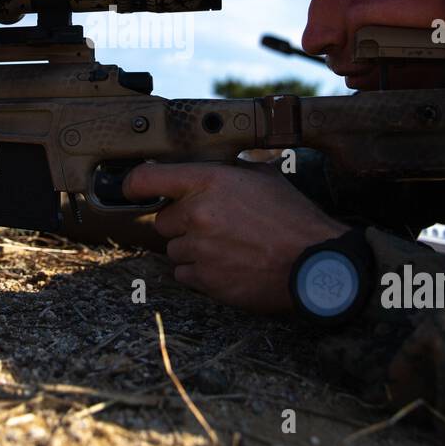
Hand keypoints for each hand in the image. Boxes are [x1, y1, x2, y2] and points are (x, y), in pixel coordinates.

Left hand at [122, 160, 348, 313]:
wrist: (314, 265)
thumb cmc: (294, 219)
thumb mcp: (263, 177)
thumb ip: (228, 170)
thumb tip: (208, 165)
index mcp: (210, 181)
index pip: (149, 178)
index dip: (135, 184)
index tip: (131, 189)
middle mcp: (198, 214)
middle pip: (163, 221)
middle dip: (182, 223)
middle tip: (214, 225)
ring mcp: (199, 249)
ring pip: (174, 250)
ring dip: (192, 249)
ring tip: (228, 248)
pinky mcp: (205, 280)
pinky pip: (185, 274)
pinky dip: (200, 272)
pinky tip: (227, 265)